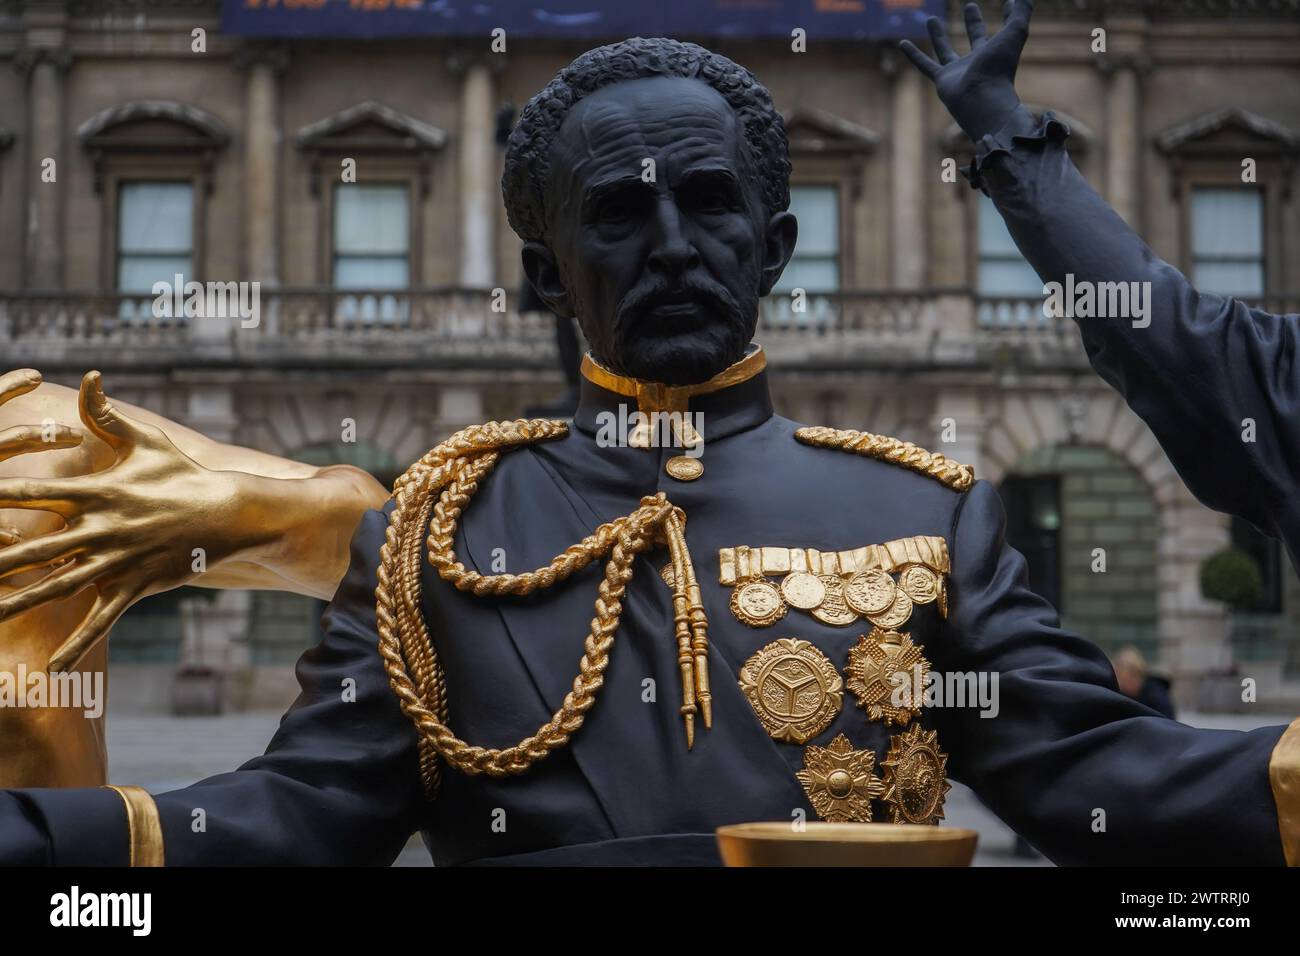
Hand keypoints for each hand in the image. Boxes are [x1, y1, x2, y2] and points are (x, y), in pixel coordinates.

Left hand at [0, 371, 275, 671]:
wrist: (231, 512)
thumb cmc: (184, 473)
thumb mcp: (146, 441)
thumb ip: (107, 416)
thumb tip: (88, 378)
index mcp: (98, 491)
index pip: (35, 492)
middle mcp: (101, 528)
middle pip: (33, 547)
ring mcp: (117, 561)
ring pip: (56, 587)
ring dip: (17, 604)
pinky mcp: (135, 586)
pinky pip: (101, 621)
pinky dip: (77, 647)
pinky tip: (53, 669)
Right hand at [900, 1, 1032, 142]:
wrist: (981, 98)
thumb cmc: (999, 67)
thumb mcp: (1015, 32)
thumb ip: (1021, 13)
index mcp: (996, 52)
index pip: (1003, 30)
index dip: (1009, 15)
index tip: (1009, 3)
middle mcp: (977, 62)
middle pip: (975, 38)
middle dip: (973, 23)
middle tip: (970, 6)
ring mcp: (957, 72)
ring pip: (946, 50)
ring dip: (939, 35)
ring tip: (931, 19)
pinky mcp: (941, 80)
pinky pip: (925, 65)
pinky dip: (914, 55)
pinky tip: (902, 43)